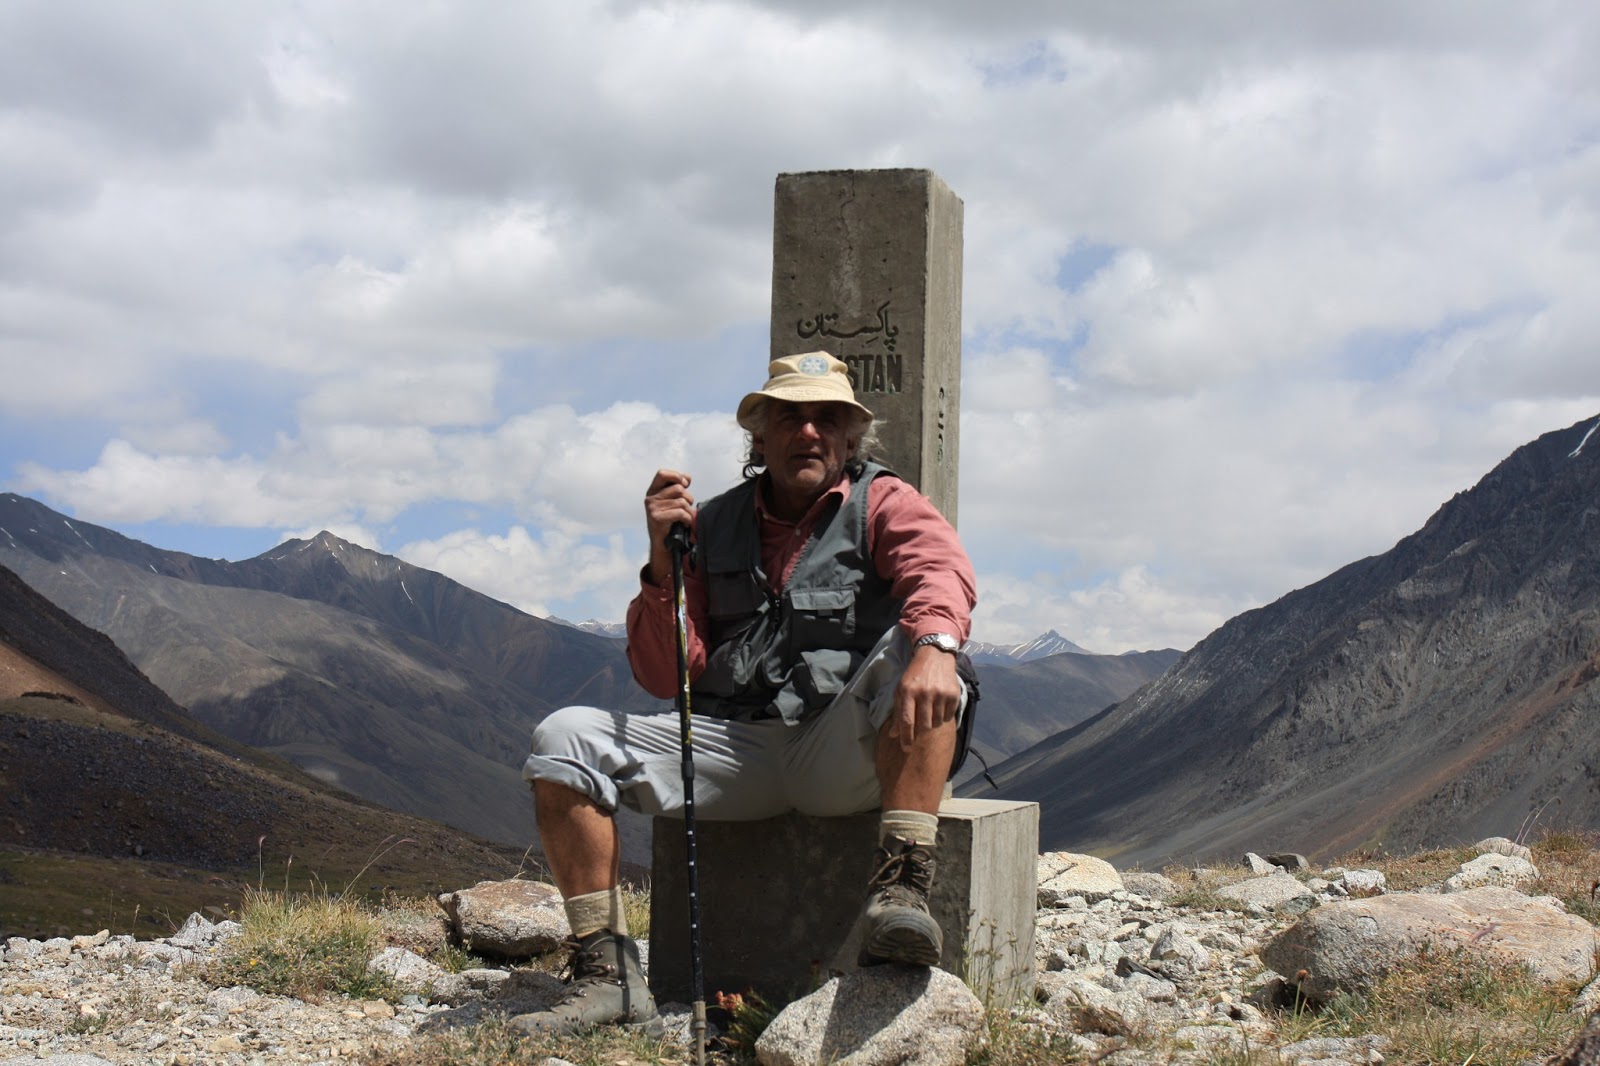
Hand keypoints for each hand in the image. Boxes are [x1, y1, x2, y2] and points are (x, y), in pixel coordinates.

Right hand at [644, 468, 694, 583]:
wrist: (664, 544)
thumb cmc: (670, 521)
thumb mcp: (672, 501)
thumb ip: (678, 487)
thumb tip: (687, 478)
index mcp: (653, 491)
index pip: (662, 473)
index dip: (677, 476)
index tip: (685, 484)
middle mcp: (650, 498)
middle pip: (678, 488)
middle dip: (688, 498)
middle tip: (686, 507)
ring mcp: (652, 508)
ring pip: (681, 501)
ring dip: (689, 511)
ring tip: (685, 517)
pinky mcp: (657, 518)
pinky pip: (680, 512)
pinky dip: (687, 519)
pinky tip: (684, 523)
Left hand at [889, 644, 961, 750]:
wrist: (935, 656)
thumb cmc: (914, 676)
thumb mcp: (901, 690)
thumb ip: (898, 712)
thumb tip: (893, 735)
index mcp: (908, 692)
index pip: (907, 721)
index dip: (906, 738)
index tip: (906, 749)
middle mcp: (924, 693)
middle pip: (923, 725)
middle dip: (921, 730)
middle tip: (921, 723)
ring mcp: (940, 694)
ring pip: (936, 723)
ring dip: (933, 722)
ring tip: (930, 710)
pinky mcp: (953, 694)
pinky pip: (948, 717)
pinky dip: (943, 716)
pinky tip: (940, 705)